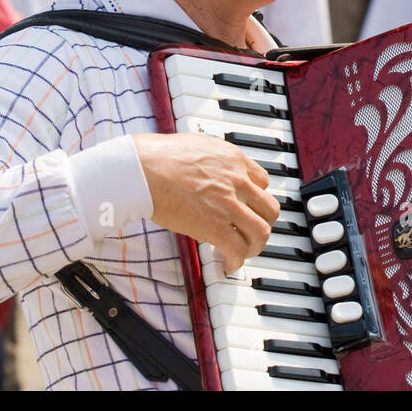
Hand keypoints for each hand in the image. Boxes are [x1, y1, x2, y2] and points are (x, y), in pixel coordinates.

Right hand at [132, 132, 279, 273]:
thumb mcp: (199, 146)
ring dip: (255, 246)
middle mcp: (237, 181)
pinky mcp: (215, 226)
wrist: (142, 169)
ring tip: (244, 252)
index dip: (257, 198)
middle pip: (269, 208)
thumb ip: (214, 160)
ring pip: (261, 231)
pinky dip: (237, 260)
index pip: (263, 181)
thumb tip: (211, 170)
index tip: (249, 207)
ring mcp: (228, 204)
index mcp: (234, 159)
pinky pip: (238, 249)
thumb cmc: (158, 157)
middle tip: (252, 232)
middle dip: (264, 223)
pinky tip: (228, 264)